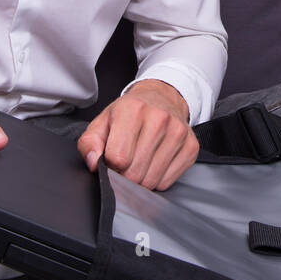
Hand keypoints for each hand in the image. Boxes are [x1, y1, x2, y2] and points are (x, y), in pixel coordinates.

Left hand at [77, 80, 198, 190]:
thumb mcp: (102, 123)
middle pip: (135, 173)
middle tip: (125, 162)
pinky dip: (158, 179)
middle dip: (125, 175)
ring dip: (141, 179)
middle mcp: (159, 119)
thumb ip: (89, 144)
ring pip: (152, 180)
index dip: (110, 165)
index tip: (112, 159)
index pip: (118, 158)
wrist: (161, 98)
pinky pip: (168, 181)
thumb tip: (94, 163)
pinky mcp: (191, 146)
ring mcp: (178, 133)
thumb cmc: (129, 113)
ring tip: (140, 162)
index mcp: (132, 109)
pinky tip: (155, 162)